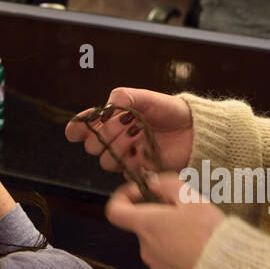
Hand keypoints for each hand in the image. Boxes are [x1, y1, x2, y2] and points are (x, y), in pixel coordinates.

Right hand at [64, 86, 194, 174]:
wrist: (194, 129)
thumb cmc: (170, 110)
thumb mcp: (146, 97)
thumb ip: (123, 96)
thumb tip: (104, 108)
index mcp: (113, 120)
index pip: (84, 127)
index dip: (77, 129)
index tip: (76, 131)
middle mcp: (116, 139)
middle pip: (92, 146)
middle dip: (106, 134)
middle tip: (127, 123)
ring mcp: (126, 156)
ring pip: (106, 161)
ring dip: (119, 148)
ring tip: (139, 135)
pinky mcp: (139, 171)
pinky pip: (125, 172)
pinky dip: (132, 161)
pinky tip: (145, 149)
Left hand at [105, 172, 225, 268]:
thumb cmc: (209, 234)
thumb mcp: (192, 199)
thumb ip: (167, 184)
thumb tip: (151, 182)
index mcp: (146, 226)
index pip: (115, 211)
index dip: (123, 198)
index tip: (140, 193)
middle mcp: (146, 251)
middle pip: (145, 231)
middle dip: (162, 222)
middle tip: (189, 219)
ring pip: (160, 252)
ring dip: (173, 244)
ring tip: (200, 242)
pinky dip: (182, 265)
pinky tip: (202, 262)